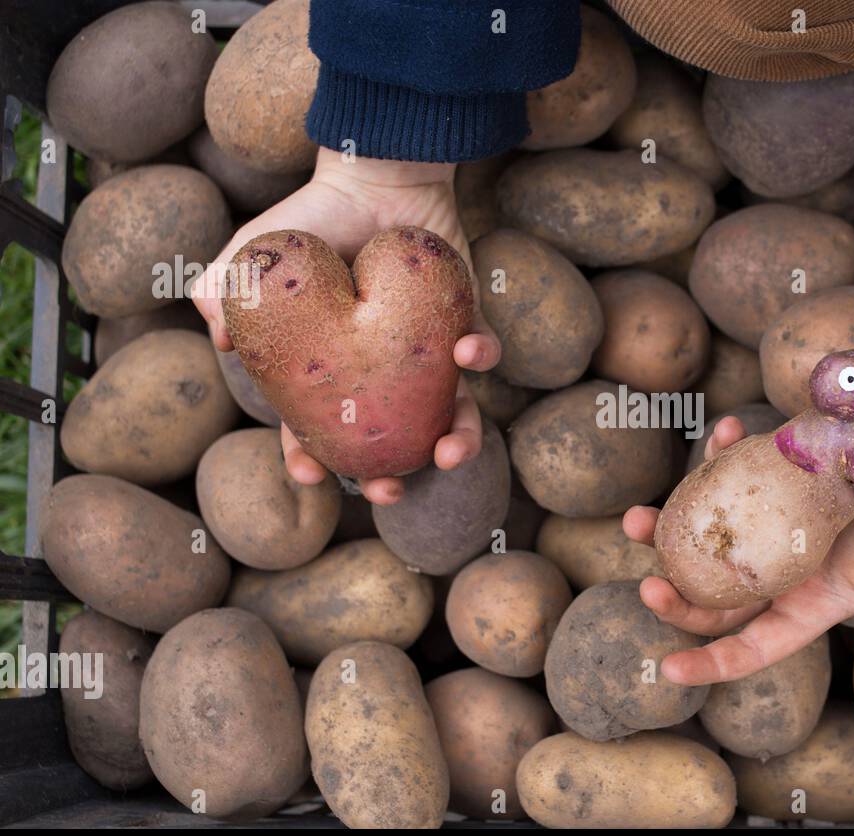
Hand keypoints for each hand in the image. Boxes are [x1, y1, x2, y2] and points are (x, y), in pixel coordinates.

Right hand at [192, 150, 500, 504]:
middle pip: (388, 441)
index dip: (311, 458)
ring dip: (456, 441)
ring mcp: (425, 353)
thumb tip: (218, 337)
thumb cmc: (312, 219)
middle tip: (388, 492)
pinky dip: (481, 356)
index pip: (317, 428)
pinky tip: (466, 353)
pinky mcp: (465, 321)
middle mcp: (382, 372)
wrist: (374, 174)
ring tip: (449, 454)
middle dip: (389, 476)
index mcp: (331, 370)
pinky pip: (483, 349)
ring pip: (450, 413)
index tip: (309, 474)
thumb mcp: (256, 252)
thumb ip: (224, 286)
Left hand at [623, 313, 853, 715]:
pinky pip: (729, 470)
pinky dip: (718, 453)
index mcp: (807, 602)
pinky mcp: (766, 474)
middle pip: (712, 596)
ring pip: (702, 535)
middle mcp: (778, 567)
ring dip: (665, 528)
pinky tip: (721, 431)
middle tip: (647, 584)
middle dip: (673, 596)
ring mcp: (766, 521)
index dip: (711, 663)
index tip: (666, 670)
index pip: (751, 646)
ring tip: (634, 519)